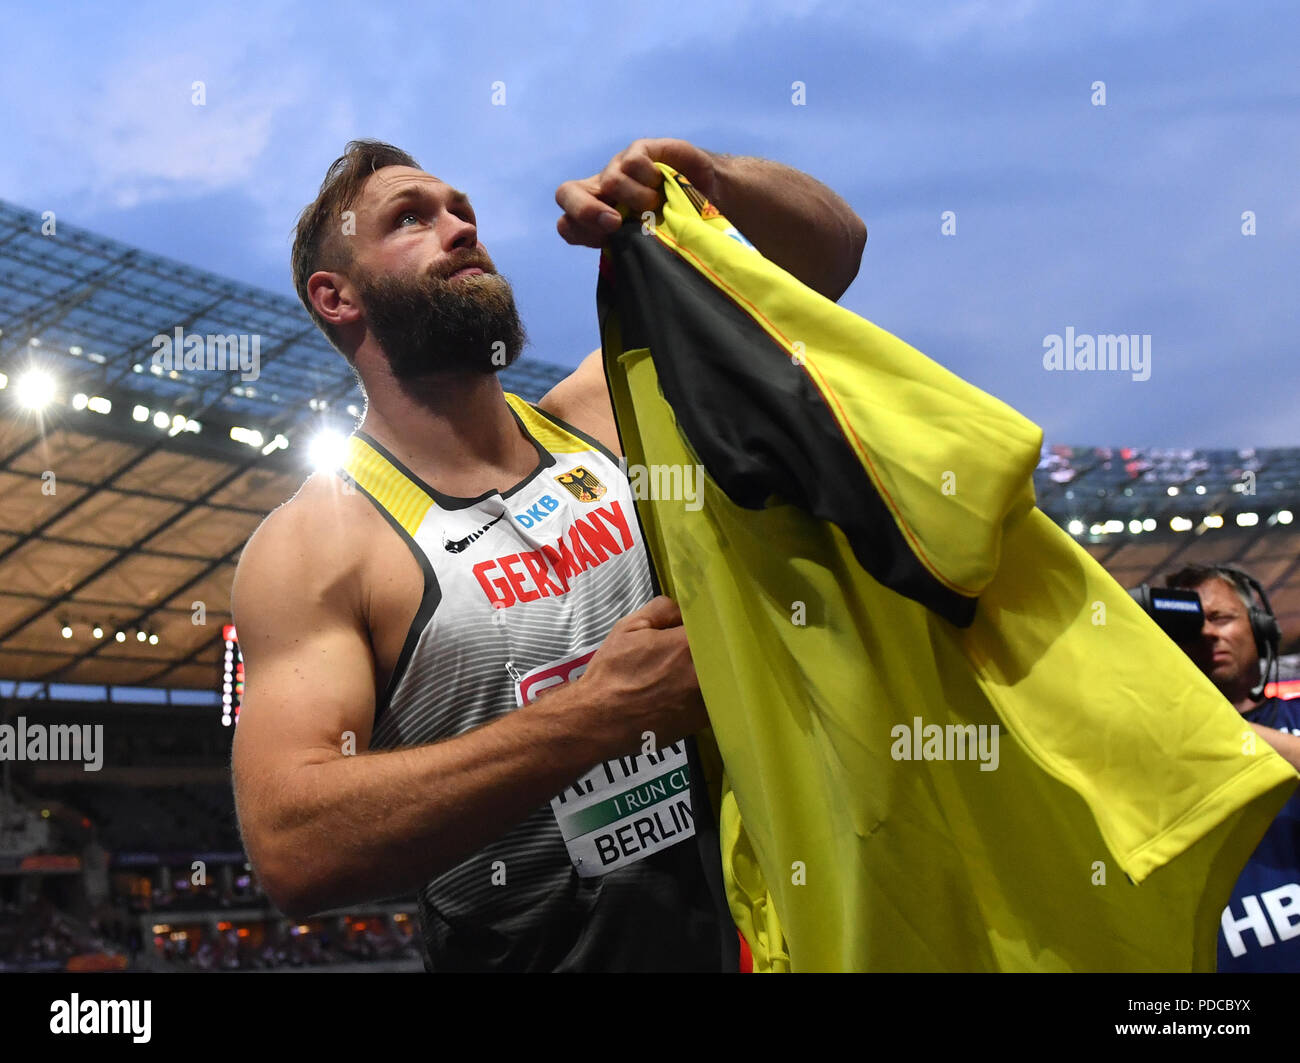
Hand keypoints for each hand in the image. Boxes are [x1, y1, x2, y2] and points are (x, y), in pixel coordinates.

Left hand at [555, 138, 718, 247]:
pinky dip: (648, 177)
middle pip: (566, 193)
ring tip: (656, 204)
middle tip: (615, 223)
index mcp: (597, 218)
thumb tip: (615, 250)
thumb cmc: (675, 222)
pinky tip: (661, 183)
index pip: (567, 225)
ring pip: (609, 181)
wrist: (707, 194)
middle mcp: (601, 190)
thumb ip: (627, 248)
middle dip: (586, 210)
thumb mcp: (649, 242)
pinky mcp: (639, 150)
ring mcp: (618, 168)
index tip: (607, 240)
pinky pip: (632, 162)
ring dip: (636, 199)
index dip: (579, 233)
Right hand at [575, 595, 708, 754]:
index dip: (708, 624)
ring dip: (715, 671)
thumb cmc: (611, 672)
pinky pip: (716, 700)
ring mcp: (704, 700)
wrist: (597, 720)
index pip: (714, 625)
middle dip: (712, 647)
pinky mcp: (701, 722)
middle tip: (693, 649)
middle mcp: (702, 673)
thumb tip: (685, 614)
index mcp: (686, 645)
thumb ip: (662, 610)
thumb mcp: (628, 627)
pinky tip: (688, 691)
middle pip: (724, 653)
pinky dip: (709, 693)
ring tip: (688, 671)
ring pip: (723, 677)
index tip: (700, 626)